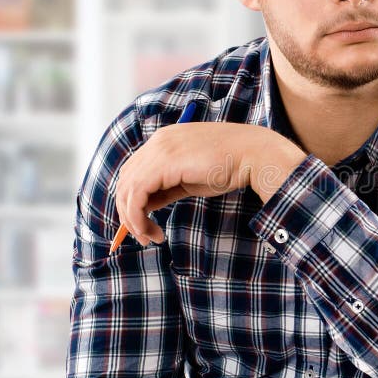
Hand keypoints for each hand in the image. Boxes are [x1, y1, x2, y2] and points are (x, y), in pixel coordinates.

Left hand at [114, 122, 306, 245]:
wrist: (253, 155)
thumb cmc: (230, 167)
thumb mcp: (191, 180)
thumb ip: (167, 188)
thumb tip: (146, 206)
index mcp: (165, 140)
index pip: (134, 171)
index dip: (132, 200)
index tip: (144, 223)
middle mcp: (158, 141)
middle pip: (125, 180)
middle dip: (128, 212)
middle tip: (144, 236)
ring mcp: (160, 150)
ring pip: (127, 189)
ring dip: (132, 218)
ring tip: (148, 237)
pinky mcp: (164, 163)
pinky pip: (136, 194)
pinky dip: (137, 216)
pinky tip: (151, 230)